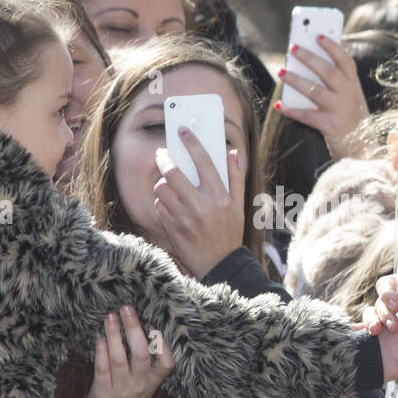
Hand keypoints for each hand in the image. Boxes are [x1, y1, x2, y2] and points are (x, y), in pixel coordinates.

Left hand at [75, 307, 173, 397]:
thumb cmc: (129, 397)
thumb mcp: (145, 383)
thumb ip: (145, 362)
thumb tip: (137, 324)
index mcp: (153, 381)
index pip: (166, 363)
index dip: (162, 344)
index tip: (154, 326)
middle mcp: (139, 385)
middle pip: (140, 354)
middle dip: (133, 328)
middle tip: (126, 308)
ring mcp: (121, 390)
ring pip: (119, 358)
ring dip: (114, 334)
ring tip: (110, 317)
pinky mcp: (103, 393)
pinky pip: (102, 369)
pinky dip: (101, 351)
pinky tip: (100, 337)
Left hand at [153, 133, 245, 277]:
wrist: (219, 267)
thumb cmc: (230, 233)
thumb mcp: (239, 206)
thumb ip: (236, 178)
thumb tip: (232, 153)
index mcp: (220, 197)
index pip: (204, 161)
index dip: (191, 142)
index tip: (182, 130)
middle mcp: (201, 206)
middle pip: (174, 172)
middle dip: (165, 159)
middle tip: (162, 154)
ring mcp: (184, 218)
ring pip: (161, 188)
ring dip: (162, 183)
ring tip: (169, 184)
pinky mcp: (171, 228)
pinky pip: (158, 206)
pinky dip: (161, 202)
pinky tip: (171, 206)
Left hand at [274, 36, 370, 160]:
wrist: (362, 149)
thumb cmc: (349, 119)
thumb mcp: (349, 99)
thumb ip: (335, 84)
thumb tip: (305, 68)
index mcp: (354, 85)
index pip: (345, 60)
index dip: (332, 46)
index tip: (317, 34)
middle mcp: (349, 95)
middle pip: (328, 71)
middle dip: (309, 58)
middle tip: (292, 48)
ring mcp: (340, 110)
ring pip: (315, 91)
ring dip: (296, 80)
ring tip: (281, 71)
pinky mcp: (330, 126)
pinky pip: (307, 116)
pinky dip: (291, 110)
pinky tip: (279, 106)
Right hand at [366, 275, 397, 397]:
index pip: (392, 284)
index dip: (388, 291)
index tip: (395, 304)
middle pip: (382, 302)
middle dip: (383, 311)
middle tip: (392, 324)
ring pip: (379, 319)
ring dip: (376, 322)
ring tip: (382, 332)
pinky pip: (384, 339)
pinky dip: (380, 340)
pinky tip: (382, 343)